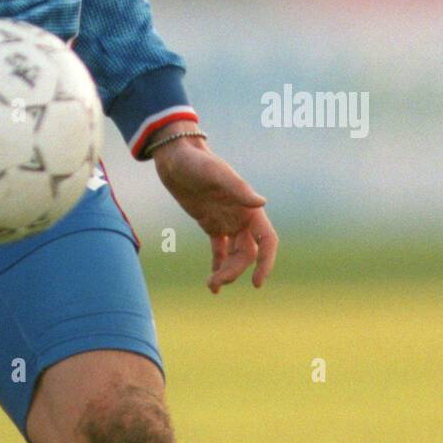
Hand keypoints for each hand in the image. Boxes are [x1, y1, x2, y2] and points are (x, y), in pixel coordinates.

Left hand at [152, 129, 277, 292]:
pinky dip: (218, 266)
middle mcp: (241, 216)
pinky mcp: (211, 224)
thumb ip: (238, 188)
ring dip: (227, 271)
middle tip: (217, 281)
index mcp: (249, 207)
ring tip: (211, 284)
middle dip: (236, 270)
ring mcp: (227, 221)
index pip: (267, 240)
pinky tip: (212, 284)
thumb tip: (261, 202)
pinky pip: (219, 250)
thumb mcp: (214, 173)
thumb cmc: (196, 162)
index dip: (266, 262)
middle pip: (248, 253)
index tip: (257, 283)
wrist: (175, 157)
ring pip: (234, 255)